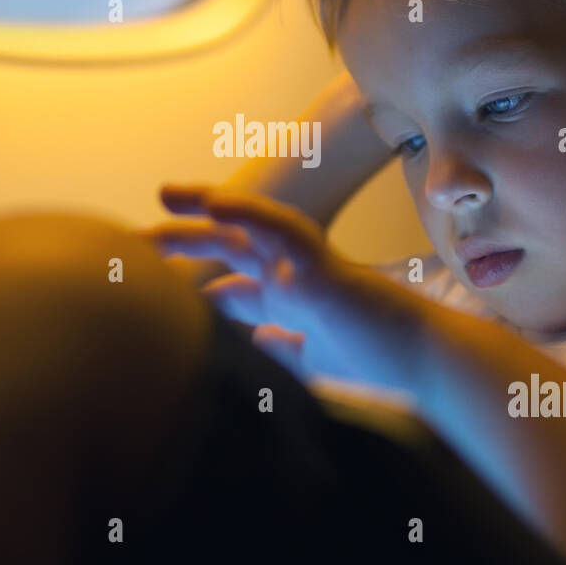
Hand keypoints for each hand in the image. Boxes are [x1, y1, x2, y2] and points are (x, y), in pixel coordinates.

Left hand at [139, 183, 428, 394]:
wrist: (429, 368)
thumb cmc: (382, 366)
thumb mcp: (316, 360)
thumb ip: (285, 346)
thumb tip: (258, 339)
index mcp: (290, 302)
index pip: (232, 284)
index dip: (191, 283)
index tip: (150, 286)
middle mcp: (294, 279)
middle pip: (230, 247)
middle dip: (184, 239)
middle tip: (136, 236)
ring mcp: (307, 269)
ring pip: (249, 227)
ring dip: (206, 210)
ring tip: (166, 196)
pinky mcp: (324, 270)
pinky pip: (283, 230)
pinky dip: (249, 213)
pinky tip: (215, 204)